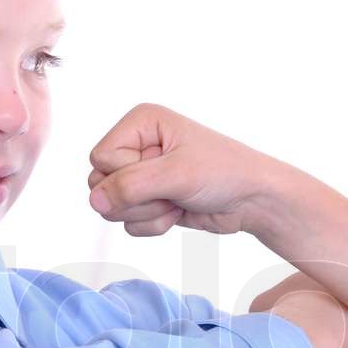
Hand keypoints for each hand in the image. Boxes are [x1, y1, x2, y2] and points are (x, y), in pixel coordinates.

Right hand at [85, 103, 282, 236]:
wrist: (254, 200)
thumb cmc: (225, 173)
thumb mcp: (176, 174)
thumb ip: (130, 187)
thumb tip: (94, 202)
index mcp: (141, 123)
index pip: (101, 157)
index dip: (127, 174)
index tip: (164, 171)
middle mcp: (137, 145)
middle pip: (100, 183)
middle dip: (137, 198)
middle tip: (172, 190)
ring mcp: (142, 174)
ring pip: (113, 207)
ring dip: (148, 212)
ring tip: (178, 199)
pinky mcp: (149, 200)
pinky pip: (129, 222)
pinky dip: (155, 224)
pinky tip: (180, 211)